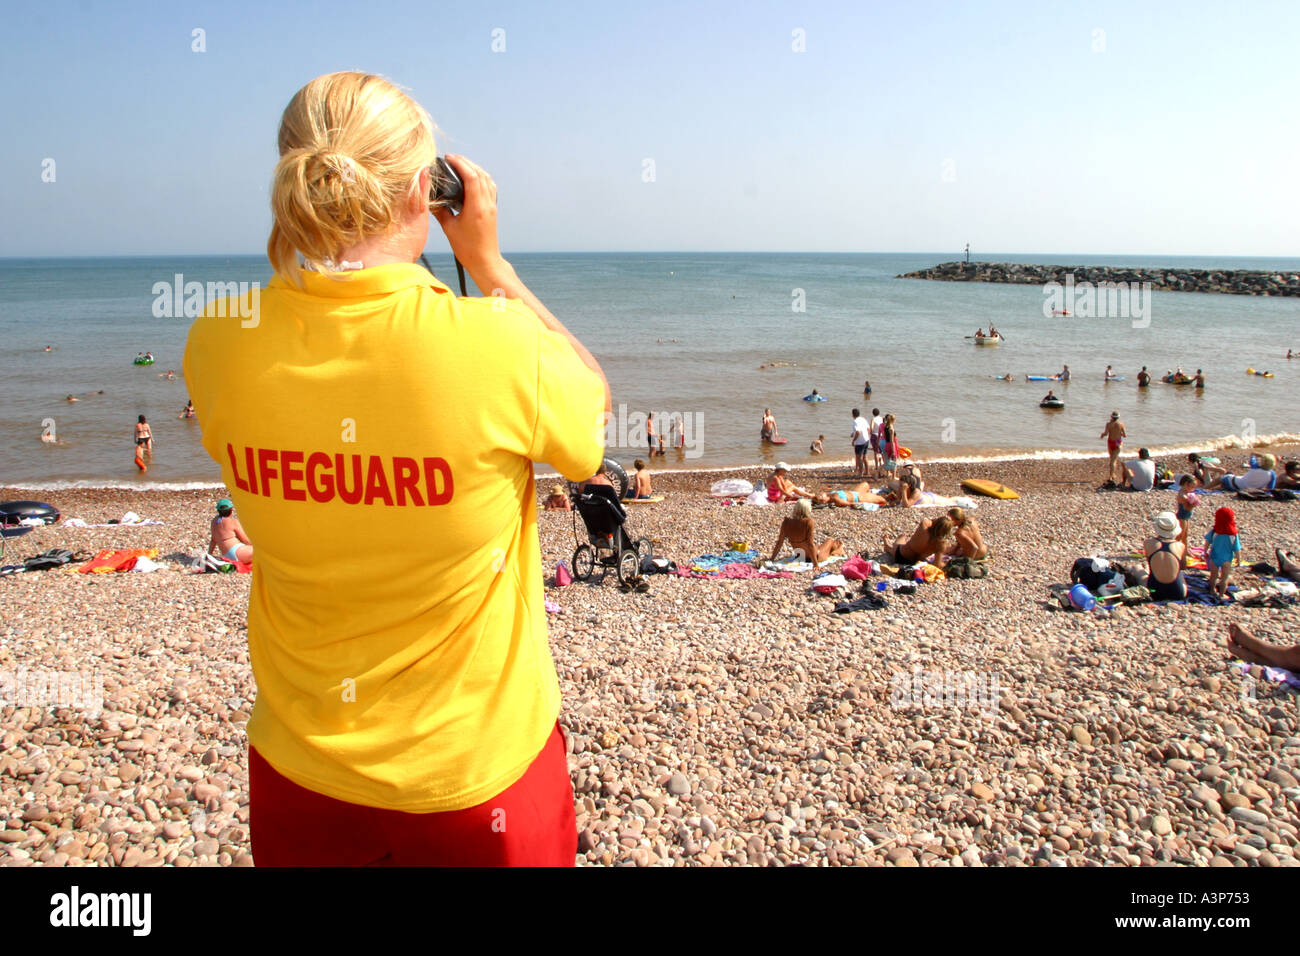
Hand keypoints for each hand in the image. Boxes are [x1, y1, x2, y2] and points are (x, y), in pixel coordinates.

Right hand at [431, 154, 503, 278]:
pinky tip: (471, 178)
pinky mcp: (492, 209)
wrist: (485, 261)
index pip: (472, 177)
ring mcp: (492, 206)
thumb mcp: (449, 228)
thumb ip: (440, 210)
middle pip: (480, 174)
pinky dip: (480, 177)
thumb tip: (429, 197)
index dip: (460, 164)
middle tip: (451, 158)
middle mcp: (487, 204)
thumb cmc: (467, 248)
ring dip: (474, 168)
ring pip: (487, 179)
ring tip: (460, 164)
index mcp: (477, 207)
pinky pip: (489, 187)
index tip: (448, 158)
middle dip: (466, 162)